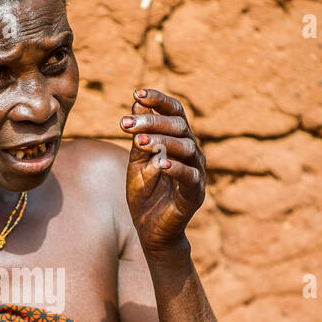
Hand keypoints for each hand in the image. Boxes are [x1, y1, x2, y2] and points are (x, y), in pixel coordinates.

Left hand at [121, 88, 205, 254]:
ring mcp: (197, 171)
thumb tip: (137, 103)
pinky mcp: (195, 193)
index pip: (175, 111)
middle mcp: (192, 151)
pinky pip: (189, 176)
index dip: (158, 100)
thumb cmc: (146, 192)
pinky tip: (159, 164)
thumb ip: (139, 135)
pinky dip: (175, 168)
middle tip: (125, 124)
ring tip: (139, 142)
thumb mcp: (137, 160)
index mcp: (179, 139)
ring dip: (162, 142)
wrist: (150, 229)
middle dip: (151, 122)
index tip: (137, 93)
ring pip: (187, 148)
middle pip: (179, 126)